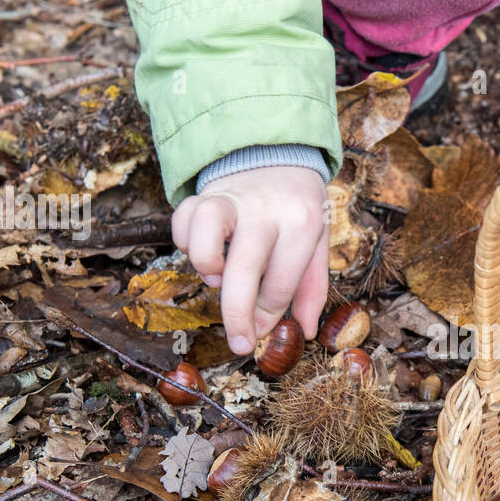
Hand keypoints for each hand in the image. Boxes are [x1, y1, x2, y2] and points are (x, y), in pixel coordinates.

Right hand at [171, 166, 328, 354]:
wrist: (277, 157)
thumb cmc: (297, 210)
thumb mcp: (317, 244)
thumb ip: (311, 288)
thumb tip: (304, 332)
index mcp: (301, 223)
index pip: (281, 283)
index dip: (269, 315)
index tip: (260, 332)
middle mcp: (265, 210)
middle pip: (244, 270)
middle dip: (237, 315)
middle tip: (238, 344)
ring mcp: (231, 199)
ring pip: (205, 237)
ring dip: (207, 268)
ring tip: (219, 278)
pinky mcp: (204, 194)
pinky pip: (182, 223)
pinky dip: (186, 244)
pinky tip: (205, 250)